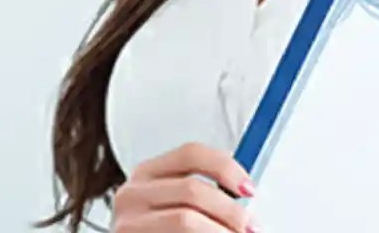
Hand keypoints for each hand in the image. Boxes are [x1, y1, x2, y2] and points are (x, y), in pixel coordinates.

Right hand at [111, 142, 257, 232]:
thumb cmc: (159, 230)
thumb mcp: (172, 204)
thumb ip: (202, 195)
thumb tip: (245, 192)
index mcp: (147, 174)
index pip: (191, 154)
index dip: (225, 168)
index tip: (248, 188)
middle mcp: (132, 194)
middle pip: (192, 189)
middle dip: (230, 211)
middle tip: (249, 226)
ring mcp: (129, 222)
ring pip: (186, 220)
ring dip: (220, 231)